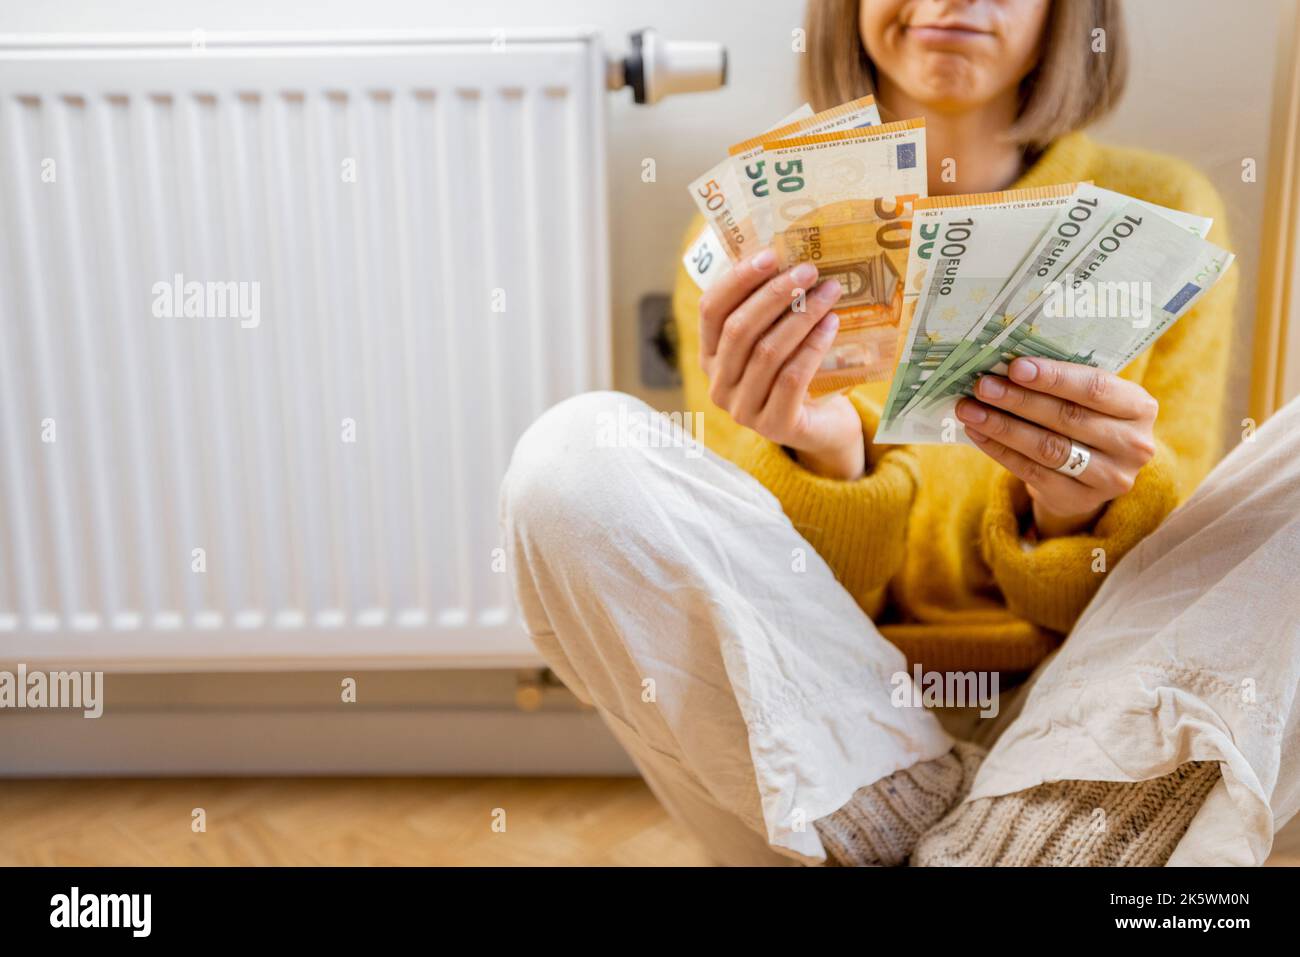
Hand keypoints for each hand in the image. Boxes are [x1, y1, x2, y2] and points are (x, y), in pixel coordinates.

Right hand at [697, 247, 863, 479]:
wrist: (824, 426)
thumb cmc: (799, 372)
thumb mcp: (777, 339)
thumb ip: (770, 310)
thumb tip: (788, 254)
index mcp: (710, 356)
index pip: (711, 310)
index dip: (737, 280)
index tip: (771, 254)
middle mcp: (718, 384)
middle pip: (739, 329)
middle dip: (775, 294)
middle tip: (809, 270)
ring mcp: (743, 410)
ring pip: (767, 352)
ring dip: (801, 316)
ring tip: (830, 291)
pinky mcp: (775, 426)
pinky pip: (791, 379)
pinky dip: (813, 347)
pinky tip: (832, 324)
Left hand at [955, 357, 1158, 538]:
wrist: (1093, 475)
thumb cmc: (1087, 420)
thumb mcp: (1090, 399)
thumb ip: (1064, 382)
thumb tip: (1006, 362)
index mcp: (1140, 407)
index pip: (1096, 388)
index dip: (1054, 377)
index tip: (1015, 367)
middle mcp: (1133, 444)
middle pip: (1068, 418)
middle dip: (1019, 400)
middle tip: (982, 386)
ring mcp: (1110, 477)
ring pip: (1047, 448)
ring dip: (1003, 426)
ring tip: (969, 409)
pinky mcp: (1080, 499)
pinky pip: (1032, 472)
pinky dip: (1000, 450)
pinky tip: (977, 433)